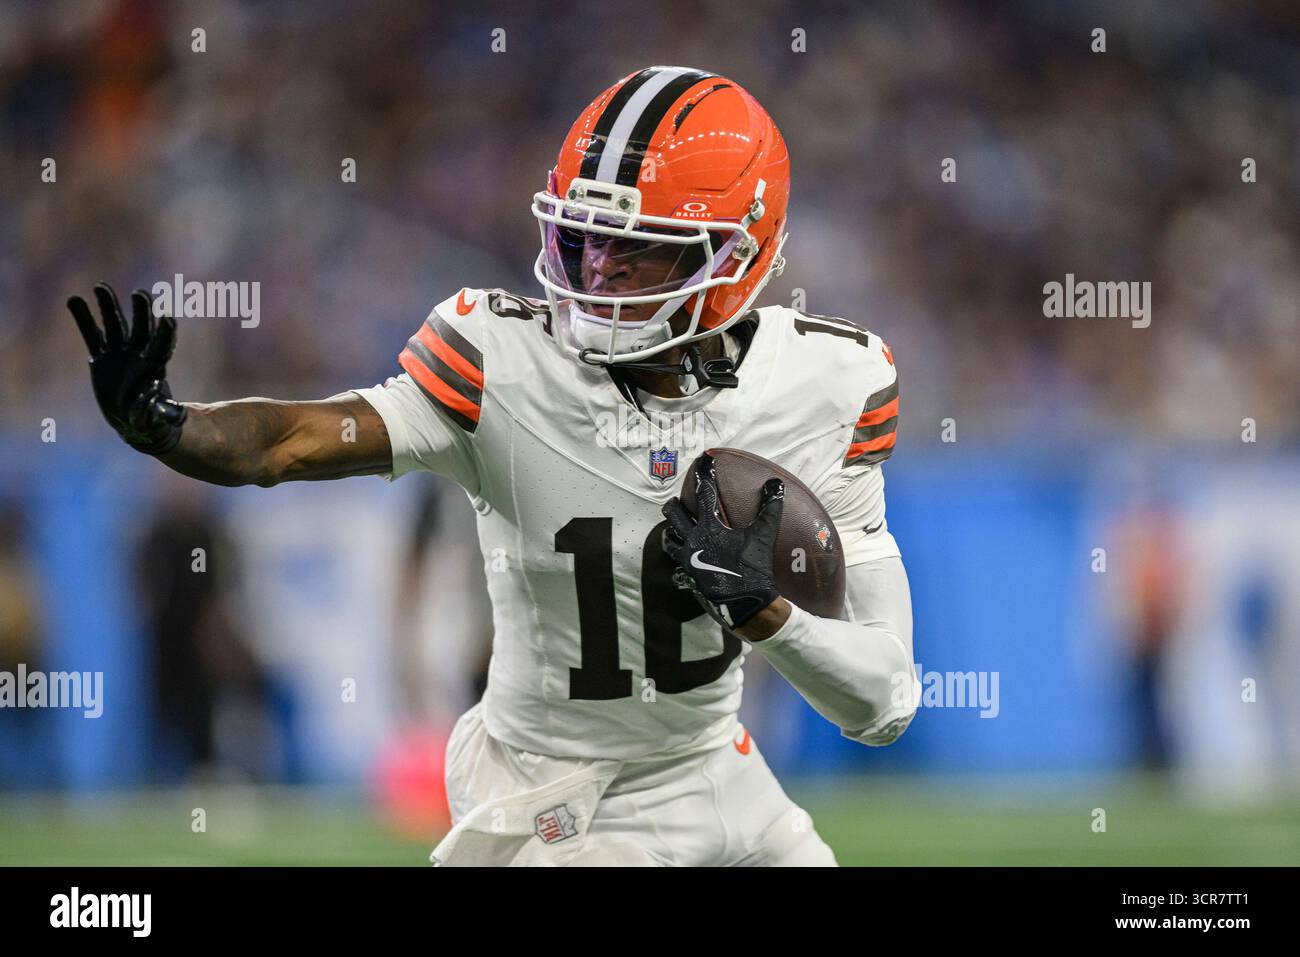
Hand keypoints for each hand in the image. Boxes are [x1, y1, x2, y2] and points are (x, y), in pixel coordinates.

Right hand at [67, 282, 186, 453]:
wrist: (133, 420)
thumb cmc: (151, 418)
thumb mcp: (160, 419)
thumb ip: (165, 413)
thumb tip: (171, 413)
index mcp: (156, 366)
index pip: (162, 345)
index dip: (165, 333)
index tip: (167, 317)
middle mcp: (139, 354)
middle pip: (142, 329)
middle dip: (141, 312)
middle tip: (139, 294)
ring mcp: (120, 352)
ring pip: (114, 326)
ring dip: (108, 307)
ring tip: (100, 286)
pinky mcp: (102, 357)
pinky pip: (92, 335)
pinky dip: (84, 319)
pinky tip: (74, 300)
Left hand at [661, 452, 784, 631]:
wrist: (746, 602)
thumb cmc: (754, 566)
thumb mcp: (764, 536)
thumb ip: (770, 509)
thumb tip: (776, 484)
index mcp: (709, 528)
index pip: (704, 494)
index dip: (704, 475)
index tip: (703, 462)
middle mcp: (693, 541)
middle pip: (674, 515)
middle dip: (674, 505)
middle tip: (676, 501)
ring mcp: (688, 560)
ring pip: (669, 541)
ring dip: (671, 533)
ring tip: (673, 530)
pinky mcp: (689, 577)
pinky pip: (677, 568)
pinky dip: (678, 564)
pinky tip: (683, 563)